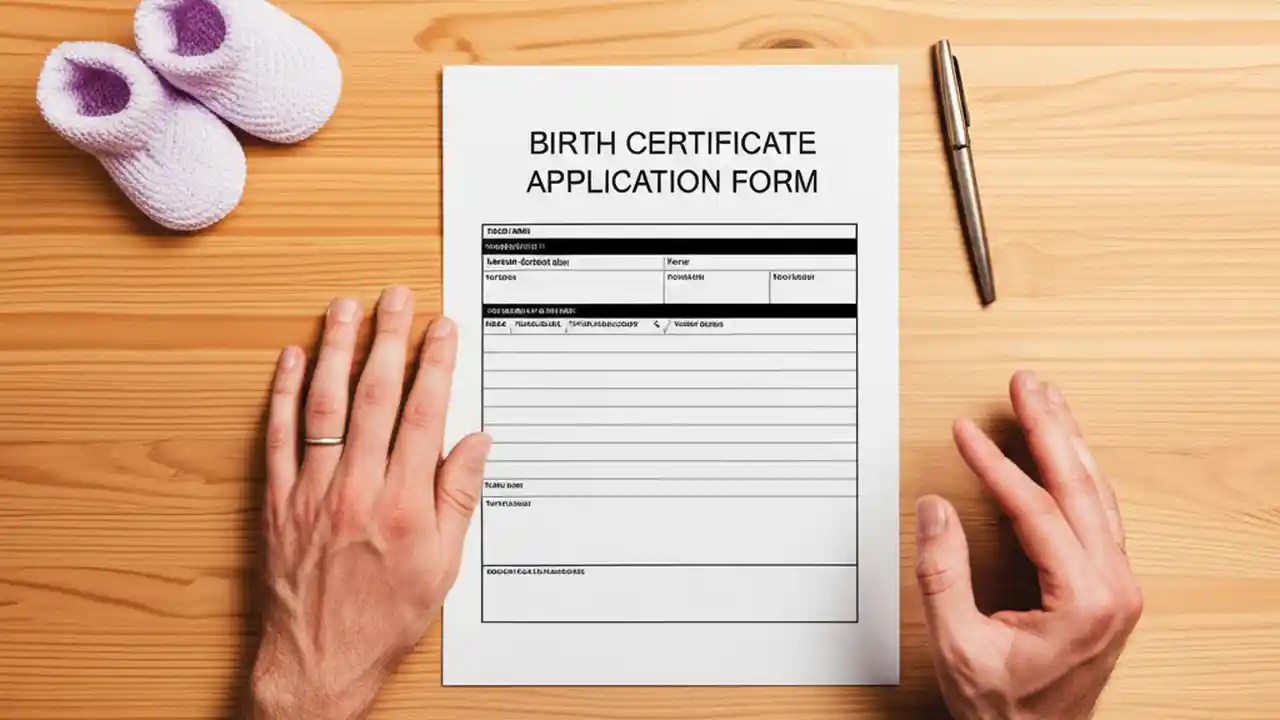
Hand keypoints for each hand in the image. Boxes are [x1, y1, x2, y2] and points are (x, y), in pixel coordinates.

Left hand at [250, 287, 489, 719]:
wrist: (320, 661)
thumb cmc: (384, 617)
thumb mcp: (443, 566)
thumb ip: (458, 498)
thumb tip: (475, 444)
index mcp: (404, 505)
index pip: (423, 415)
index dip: (434, 364)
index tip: (441, 329)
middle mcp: (356, 489)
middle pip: (374, 396)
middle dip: (387, 339)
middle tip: (394, 298)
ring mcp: (313, 491)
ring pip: (324, 404)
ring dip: (334, 350)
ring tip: (344, 309)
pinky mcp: (279, 501)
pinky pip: (278, 435)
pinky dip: (283, 393)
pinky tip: (292, 359)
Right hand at [916, 371, 1141, 719]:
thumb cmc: (1005, 710)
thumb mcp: (959, 648)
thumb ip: (942, 575)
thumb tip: (936, 510)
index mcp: (1084, 601)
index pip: (1037, 511)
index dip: (996, 465)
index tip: (965, 433)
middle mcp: (1113, 587)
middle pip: (1079, 486)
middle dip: (1049, 428)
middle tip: (1026, 384)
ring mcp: (1118, 586)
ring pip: (1095, 493)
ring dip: (1068, 441)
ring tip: (1044, 400)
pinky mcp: (1110, 587)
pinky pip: (1097, 512)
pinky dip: (1076, 472)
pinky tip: (1062, 449)